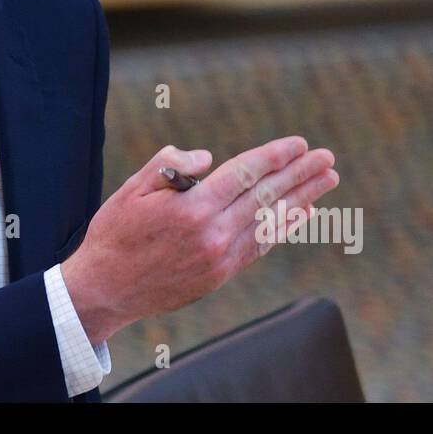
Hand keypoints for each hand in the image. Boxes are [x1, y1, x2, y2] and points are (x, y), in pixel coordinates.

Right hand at [60, 137, 338, 343]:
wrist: (105, 289)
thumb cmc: (115, 233)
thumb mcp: (133, 188)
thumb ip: (171, 166)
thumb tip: (209, 159)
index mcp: (192, 209)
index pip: (245, 175)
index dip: (275, 157)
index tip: (299, 144)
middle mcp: (213, 235)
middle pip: (267, 197)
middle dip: (300, 175)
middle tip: (327, 158)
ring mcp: (220, 259)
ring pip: (271, 222)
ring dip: (302, 198)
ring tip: (327, 181)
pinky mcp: (220, 275)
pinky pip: (260, 246)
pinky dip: (283, 228)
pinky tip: (302, 214)